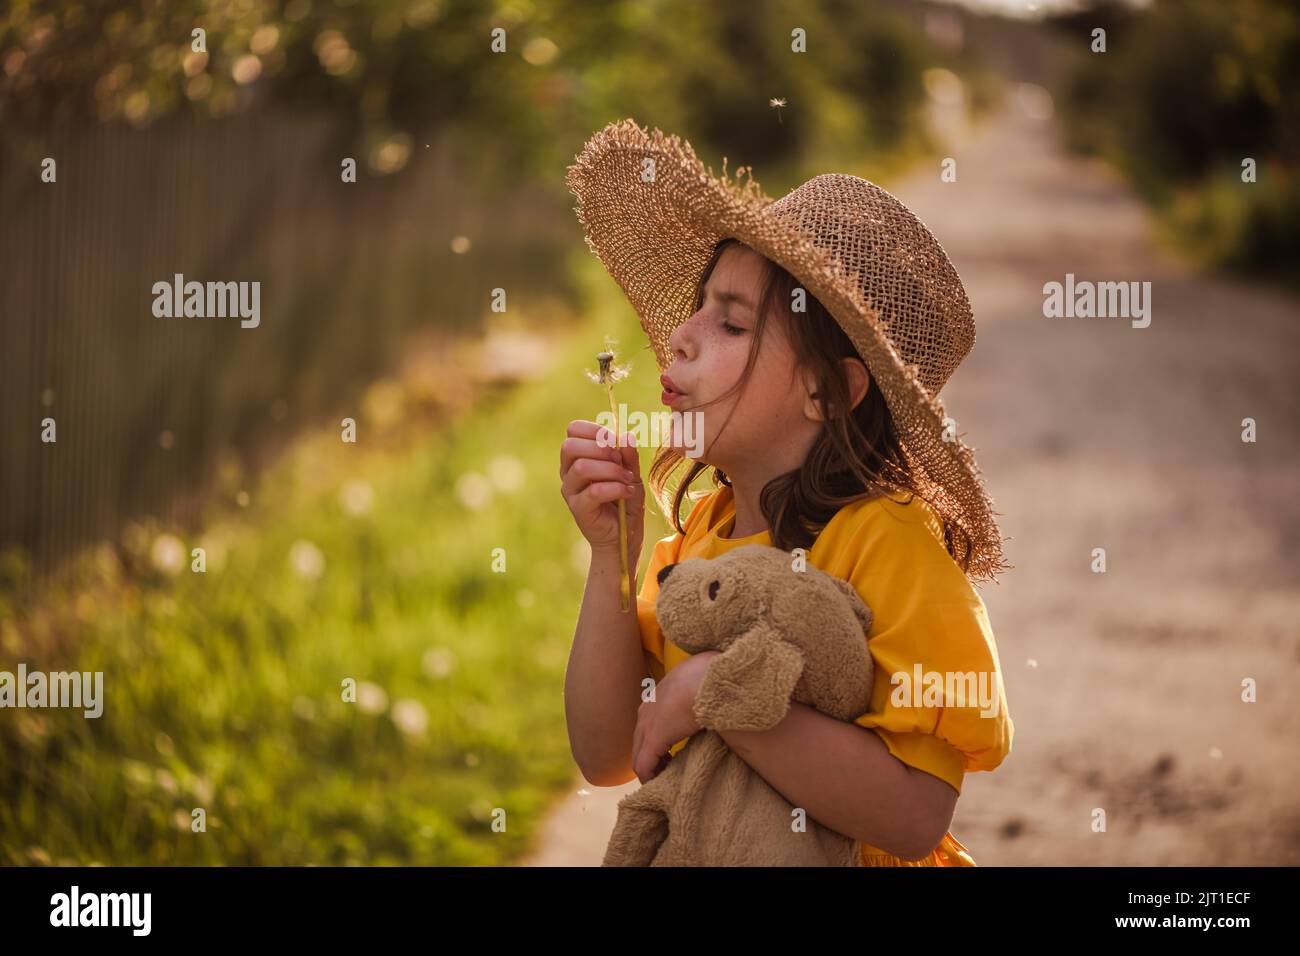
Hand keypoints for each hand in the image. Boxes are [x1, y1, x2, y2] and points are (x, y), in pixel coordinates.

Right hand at [559, 420, 643, 561]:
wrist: (625, 535)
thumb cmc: (625, 500)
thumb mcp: (631, 473)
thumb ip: (628, 455)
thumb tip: (626, 435)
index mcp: (578, 456)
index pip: (574, 429)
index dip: (595, 430)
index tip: (615, 441)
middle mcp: (568, 471)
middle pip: (570, 445)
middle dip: (600, 448)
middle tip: (621, 461)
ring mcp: (570, 490)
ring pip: (582, 467)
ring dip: (611, 470)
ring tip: (627, 480)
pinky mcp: (578, 508)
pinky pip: (594, 491)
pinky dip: (616, 488)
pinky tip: (627, 492)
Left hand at [631, 650, 720, 782]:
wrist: (710, 679)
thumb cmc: (711, 678)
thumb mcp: (700, 684)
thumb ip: (698, 694)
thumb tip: (714, 700)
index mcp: (657, 697)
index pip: (649, 724)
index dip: (658, 741)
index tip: (671, 754)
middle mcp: (646, 710)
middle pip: (639, 741)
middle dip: (652, 757)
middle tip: (668, 770)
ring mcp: (647, 725)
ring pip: (639, 755)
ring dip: (652, 767)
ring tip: (667, 778)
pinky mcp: (653, 739)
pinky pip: (643, 765)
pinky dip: (650, 777)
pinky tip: (660, 784)